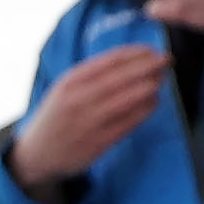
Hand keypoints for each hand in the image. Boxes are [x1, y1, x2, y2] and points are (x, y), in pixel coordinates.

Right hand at [9, 45, 164, 190]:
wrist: (36, 154)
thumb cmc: (57, 116)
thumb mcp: (65, 88)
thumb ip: (92, 75)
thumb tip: (132, 60)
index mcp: (70, 82)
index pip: (109, 60)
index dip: (135, 53)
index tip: (152, 50)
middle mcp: (79, 100)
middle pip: (122, 78)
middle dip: (149, 67)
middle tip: (167, 61)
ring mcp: (89, 122)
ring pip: (129, 99)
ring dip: (150, 87)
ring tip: (161, 80)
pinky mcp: (99, 142)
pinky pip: (130, 122)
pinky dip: (145, 110)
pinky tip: (153, 101)